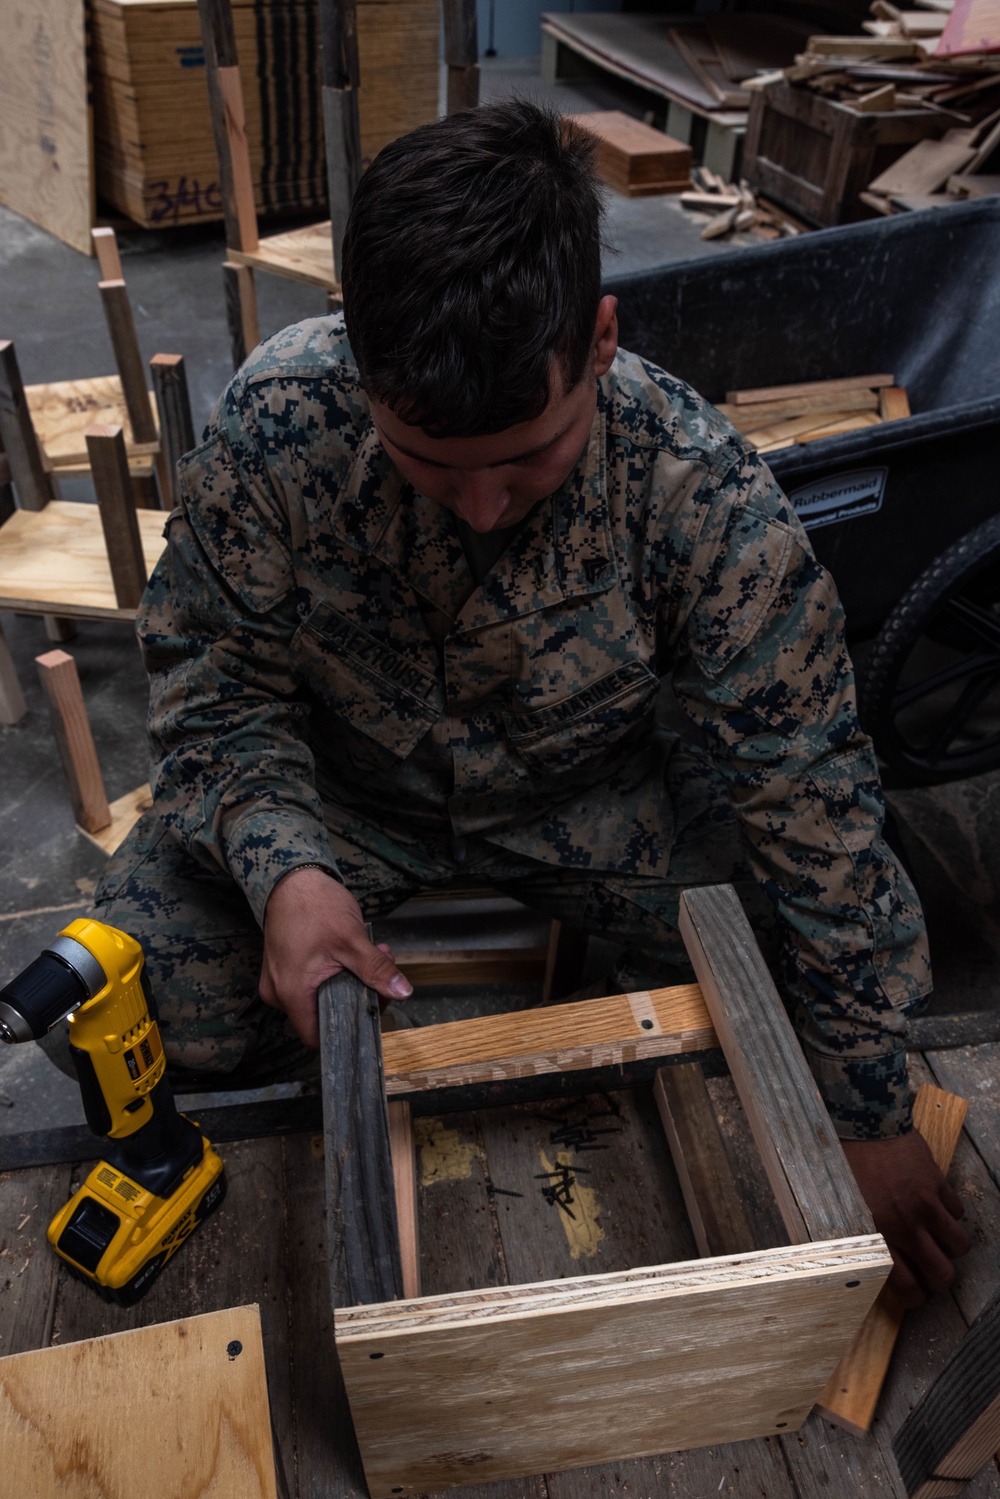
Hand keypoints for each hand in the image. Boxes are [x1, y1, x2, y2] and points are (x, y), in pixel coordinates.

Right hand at [260, 867, 411, 1047]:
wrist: (291, 877)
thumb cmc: (314, 905)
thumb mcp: (351, 940)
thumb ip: (375, 970)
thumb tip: (401, 992)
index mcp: (290, 993)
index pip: (316, 1037)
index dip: (346, 1029)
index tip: (370, 1007)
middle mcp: (278, 993)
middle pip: (321, 1015)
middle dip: (356, 995)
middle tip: (379, 969)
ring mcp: (278, 980)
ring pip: (319, 996)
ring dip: (349, 980)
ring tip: (370, 954)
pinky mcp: (283, 967)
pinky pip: (310, 982)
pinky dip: (333, 972)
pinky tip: (351, 951)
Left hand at [842, 1131, 970, 1307]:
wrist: (861, 1123)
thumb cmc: (843, 1163)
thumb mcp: (840, 1206)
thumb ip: (858, 1236)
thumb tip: (870, 1262)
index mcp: (876, 1234)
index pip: (907, 1285)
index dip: (916, 1298)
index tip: (916, 1295)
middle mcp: (905, 1225)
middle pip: (941, 1273)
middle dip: (941, 1281)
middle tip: (933, 1274)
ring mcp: (926, 1204)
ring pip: (958, 1245)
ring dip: (951, 1248)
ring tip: (939, 1241)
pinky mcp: (938, 1183)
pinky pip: (958, 1211)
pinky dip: (951, 1213)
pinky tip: (936, 1207)